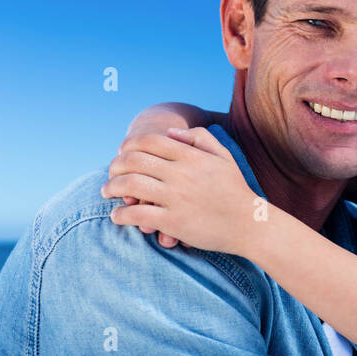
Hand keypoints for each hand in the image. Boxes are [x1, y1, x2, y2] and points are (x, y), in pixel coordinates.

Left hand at [114, 104, 227, 246]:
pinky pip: (138, 215)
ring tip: (106, 193)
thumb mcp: (223, 156)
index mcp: (191, 156)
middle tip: (110, 174)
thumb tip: (171, 132)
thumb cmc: (236, 190)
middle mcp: (181, 174)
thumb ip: (199, 138)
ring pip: (130, 186)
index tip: (121, 154)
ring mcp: (176, 198)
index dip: (128, 145)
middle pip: (133, 161)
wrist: (250, 223)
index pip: (148, 141)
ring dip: (111, 188)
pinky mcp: (173, 222)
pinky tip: (117, 216)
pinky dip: (121, 214)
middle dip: (114, 166)